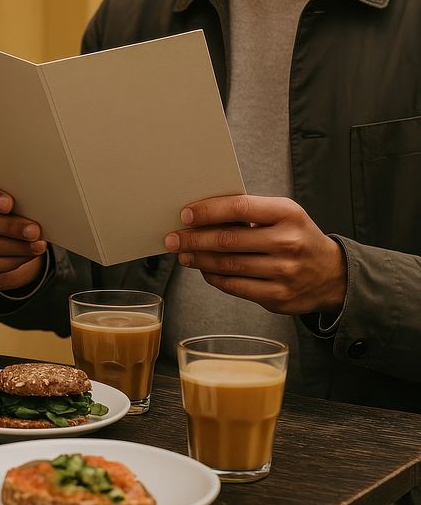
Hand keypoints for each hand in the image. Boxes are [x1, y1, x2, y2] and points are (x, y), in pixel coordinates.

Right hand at [0, 178, 46, 290]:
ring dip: (15, 246)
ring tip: (37, 245)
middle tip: (34, 230)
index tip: (10, 203)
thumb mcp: (11, 205)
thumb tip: (38, 208)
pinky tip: (28, 255)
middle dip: (9, 227)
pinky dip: (12, 260)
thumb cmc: (7, 217)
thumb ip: (17, 203)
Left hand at [165, 195, 346, 314]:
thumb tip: (201, 216)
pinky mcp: (277, 297)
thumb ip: (250, 213)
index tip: (185, 214)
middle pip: (227, 240)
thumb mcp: (283, 216)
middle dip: (193, 239)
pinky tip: (203, 269)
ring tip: (182, 254)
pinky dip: (213, 277)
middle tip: (172, 238)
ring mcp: (284, 272)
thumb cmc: (296, 237)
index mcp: (288, 214)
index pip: (240, 207)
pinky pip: (234, 286)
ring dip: (198, 259)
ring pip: (227, 265)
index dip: (208, 211)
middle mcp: (288, 242)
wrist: (333, 275)